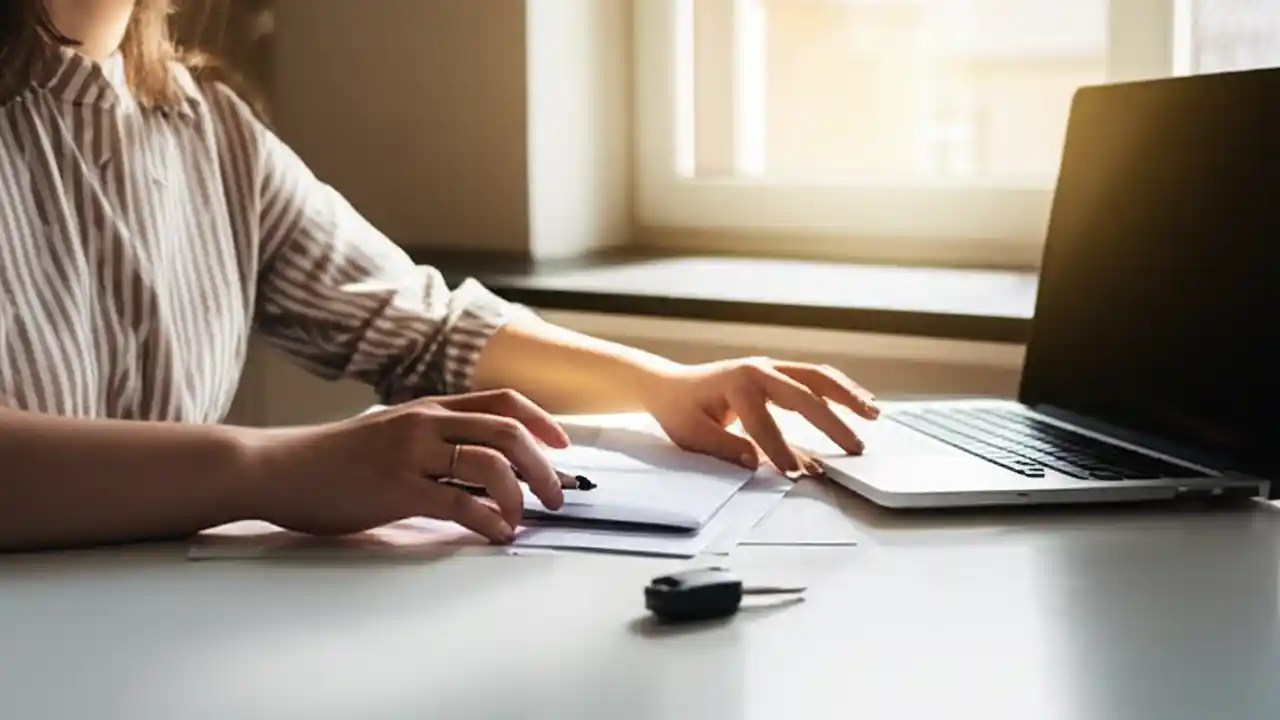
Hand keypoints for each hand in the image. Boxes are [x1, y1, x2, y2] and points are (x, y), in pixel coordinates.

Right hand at [242, 390, 569, 542]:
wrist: (278, 467)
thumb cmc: (333, 459)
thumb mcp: (391, 434)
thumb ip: (435, 443)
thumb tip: (485, 466)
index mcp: (429, 408)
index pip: (503, 401)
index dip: (543, 421)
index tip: (565, 446)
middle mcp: (426, 423)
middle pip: (508, 431)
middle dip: (545, 465)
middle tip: (557, 495)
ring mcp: (411, 453)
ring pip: (490, 463)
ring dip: (521, 494)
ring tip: (525, 518)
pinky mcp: (396, 489)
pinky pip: (459, 503)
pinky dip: (488, 520)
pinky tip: (496, 533)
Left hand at [640, 358, 878, 474]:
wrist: (671, 386)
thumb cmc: (681, 411)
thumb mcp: (694, 435)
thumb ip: (727, 448)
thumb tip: (758, 461)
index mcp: (737, 383)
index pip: (764, 423)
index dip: (780, 450)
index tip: (795, 473)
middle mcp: (758, 370)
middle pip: (804, 394)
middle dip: (831, 422)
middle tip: (854, 448)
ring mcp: (771, 368)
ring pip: (817, 377)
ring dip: (847, 395)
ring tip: (873, 414)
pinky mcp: (778, 373)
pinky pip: (815, 378)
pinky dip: (839, 390)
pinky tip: (860, 403)